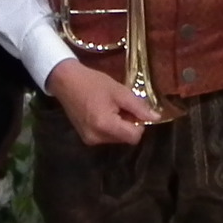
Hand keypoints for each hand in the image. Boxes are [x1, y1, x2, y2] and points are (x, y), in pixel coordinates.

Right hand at [47, 59, 161, 146]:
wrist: (66, 81)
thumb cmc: (93, 83)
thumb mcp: (119, 91)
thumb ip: (139, 107)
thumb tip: (156, 118)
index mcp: (105, 125)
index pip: (134, 137)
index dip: (139, 124)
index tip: (134, 110)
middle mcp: (97, 138)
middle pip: (125, 138)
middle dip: (129, 124)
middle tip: (121, 105)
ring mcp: (89, 140)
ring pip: (117, 138)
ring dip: (119, 126)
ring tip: (111, 107)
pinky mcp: (86, 138)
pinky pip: (106, 136)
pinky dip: (110, 127)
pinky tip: (102, 112)